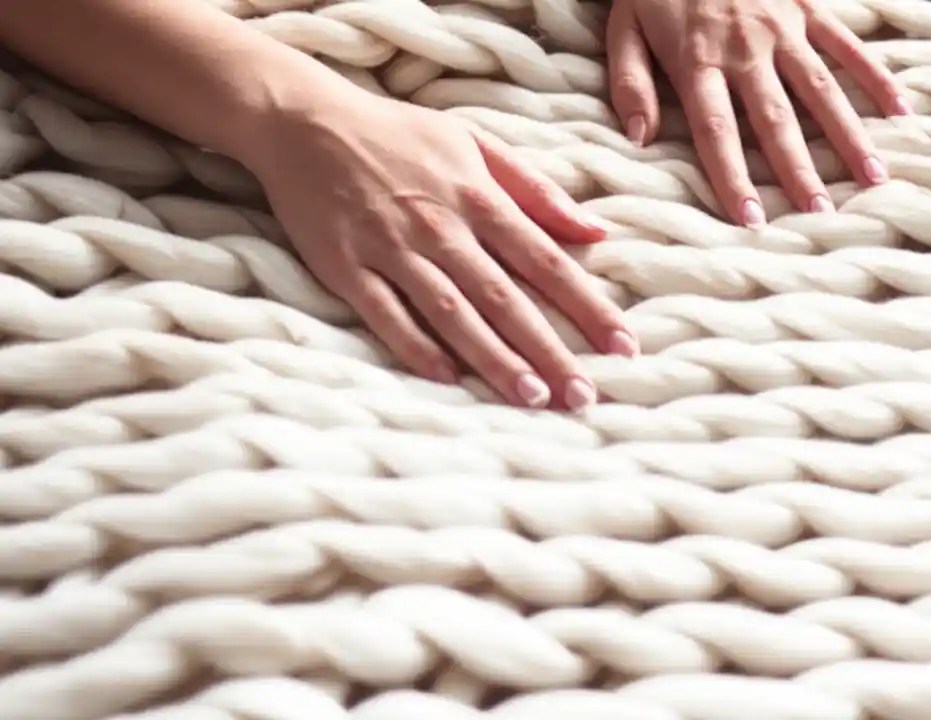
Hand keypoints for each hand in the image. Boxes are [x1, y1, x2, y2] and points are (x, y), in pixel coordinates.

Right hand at [239, 88, 636, 411]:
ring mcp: (392, 248)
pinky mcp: (346, 267)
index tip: (622, 345)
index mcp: (478, 196)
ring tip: (533, 398)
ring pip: (453, 313)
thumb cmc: (399, 134)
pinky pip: (387, 316)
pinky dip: (417, 347)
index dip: (587, 305)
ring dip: (494, 359)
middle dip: (549, 349)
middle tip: (583, 396)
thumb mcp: (476, 144)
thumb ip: (537, 190)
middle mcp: (441, 226)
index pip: (546, 259)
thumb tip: (597, 231)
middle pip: (505, 297)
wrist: (304, 120)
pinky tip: (450, 379)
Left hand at [607, 0, 908, 225]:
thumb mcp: (624, 28)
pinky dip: (875, 76)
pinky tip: (899, 111)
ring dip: (848, 135)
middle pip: (775, 119)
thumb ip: (630, 83)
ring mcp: (782, 27)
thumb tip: (640, 139)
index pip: (716, 129)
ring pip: (821, 88)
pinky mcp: (807, 6)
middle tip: (822, 214)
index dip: (733, 176)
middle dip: (799, 170)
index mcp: (696, 60)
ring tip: (873, 177)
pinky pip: (846, 45)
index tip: (751, 219)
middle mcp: (744, 48)